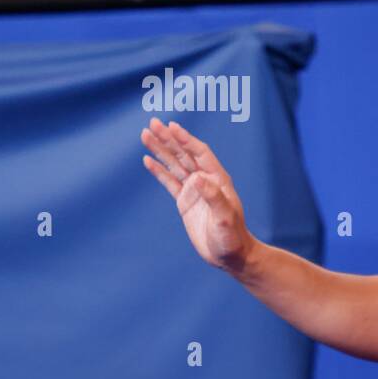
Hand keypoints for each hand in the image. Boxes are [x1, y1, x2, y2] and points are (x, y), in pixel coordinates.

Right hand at [141, 117, 256, 271]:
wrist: (230, 255)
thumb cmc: (232, 237)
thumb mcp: (225, 218)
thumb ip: (213, 198)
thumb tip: (197, 178)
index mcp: (217, 179)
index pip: (199, 153)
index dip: (186, 139)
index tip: (172, 126)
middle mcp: (205, 180)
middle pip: (183, 154)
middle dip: (168, 138)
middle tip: (152, 123)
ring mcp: (194, 190)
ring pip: (174, 164)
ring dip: (160, 150)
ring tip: (145, 135)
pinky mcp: (184, 201)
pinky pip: (169, 181)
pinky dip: (158, 170)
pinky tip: (148, 159)